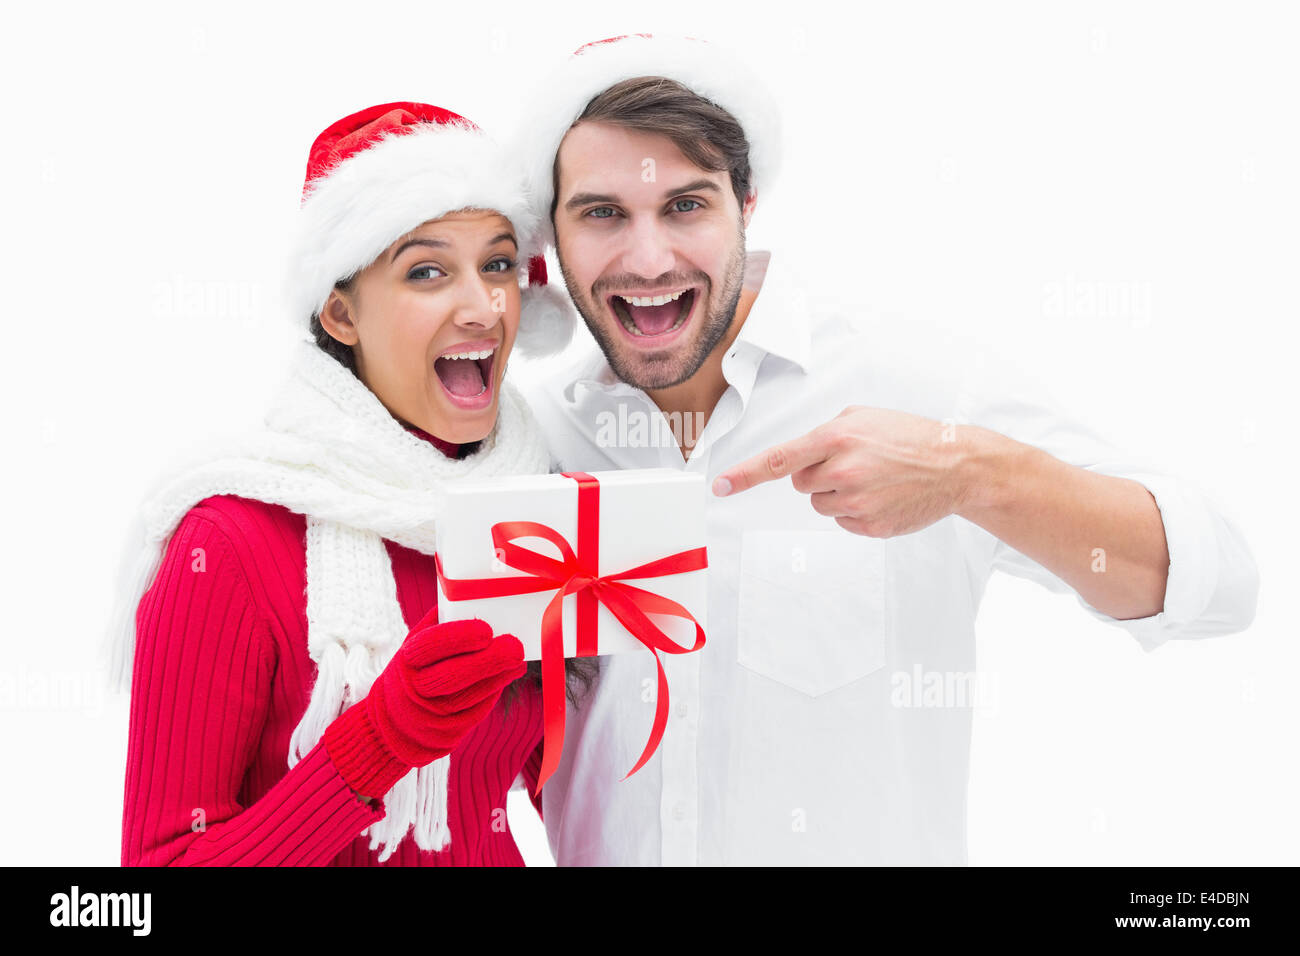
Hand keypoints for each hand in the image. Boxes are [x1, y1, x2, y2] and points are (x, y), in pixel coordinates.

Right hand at [324, 616, 525, 798]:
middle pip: (454, 675)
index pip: (432, 645)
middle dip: (489, 660)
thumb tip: (469, 593)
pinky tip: (508, 676)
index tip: (487, 629)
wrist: (394, 724)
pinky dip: (495, 692)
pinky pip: (476, 711)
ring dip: (500, 676)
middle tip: (515, 646)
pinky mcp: (447, 732)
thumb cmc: (414, 672)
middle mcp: (415, 688)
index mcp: (407, 660)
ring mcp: (431, 714)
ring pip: (471, 695)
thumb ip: (438, 623)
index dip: (460, 636)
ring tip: (518, 660)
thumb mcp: (414, 646)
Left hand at [711, 405, 980, 537]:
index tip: (720, 486)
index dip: (745, 475)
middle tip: (855, 464)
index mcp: (835, 439)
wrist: (956, 465)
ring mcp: (856, 503)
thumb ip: (825, 434)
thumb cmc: (909, 436)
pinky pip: (843, 521)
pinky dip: (856, 511)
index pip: (778, 461)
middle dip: (819, 475)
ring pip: (820, 504)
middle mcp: (842, 471)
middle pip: (801, 484)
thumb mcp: (863, 417)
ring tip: (873, 479)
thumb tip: (800, 456)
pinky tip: (882, 496)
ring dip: (838, 494)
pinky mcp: (870, 526)